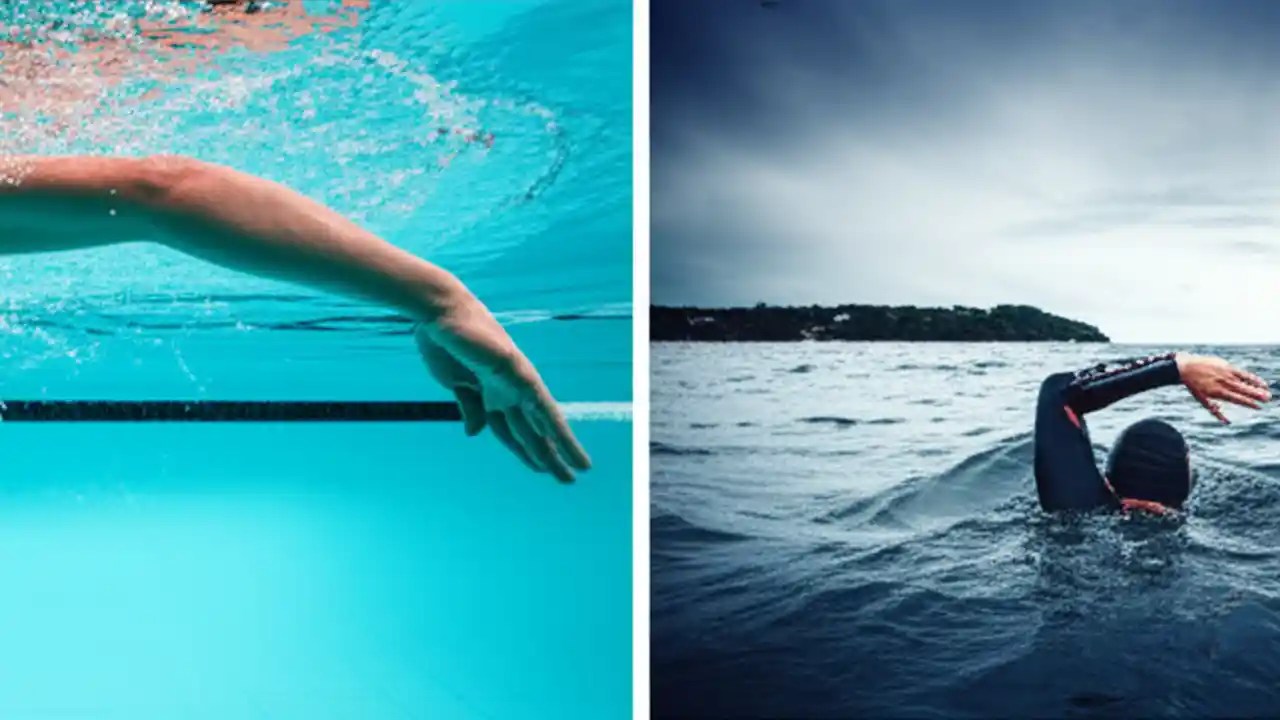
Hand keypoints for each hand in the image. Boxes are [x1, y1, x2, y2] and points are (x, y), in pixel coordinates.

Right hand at [413, 296, 590, 482]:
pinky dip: (553, 425)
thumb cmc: (444, 344)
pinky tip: (565, 442)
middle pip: (533, 431)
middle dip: (549, 456)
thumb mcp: (455, 384)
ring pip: (543, 423)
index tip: (540, 470)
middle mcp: (509, 390)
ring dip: (560, 447)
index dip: (527, 452)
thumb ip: (469, 407)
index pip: (514, 430)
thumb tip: (476, 433)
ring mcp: (516, 381)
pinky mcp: (518, 372)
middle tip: (568, 479)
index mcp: (492, 394)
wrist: (438, 315)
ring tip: (579, 468)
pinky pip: (540, 405)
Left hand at [1176, 353, 1270, 423]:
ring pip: (1244, 382)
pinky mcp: (1227, 366)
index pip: (1237, 399)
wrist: (1186, 368)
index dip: (1248, 403)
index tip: (1258, 407)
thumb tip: (1226, 422)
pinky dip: (1252, 378)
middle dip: (1256, 395)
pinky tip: (1261, 382)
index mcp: (1217, 393)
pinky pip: (1242, 373)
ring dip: (1257, 387)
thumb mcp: (1202, 400)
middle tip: (1267, 399)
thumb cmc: (1195, 386)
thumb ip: (1215, 411)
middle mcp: (1223, 383)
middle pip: (1243, 390)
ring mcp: (1225, 374)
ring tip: (1267, 392)